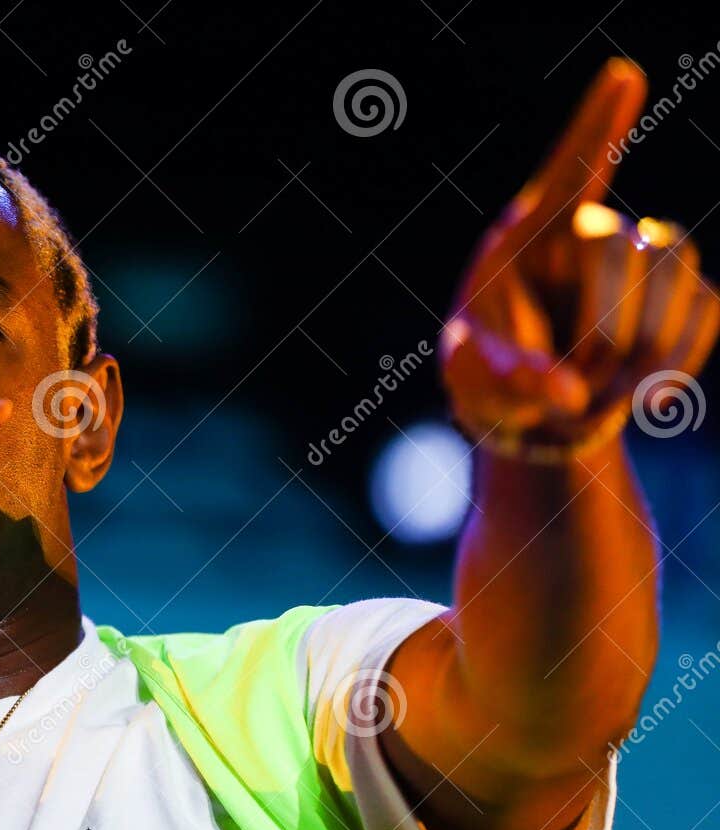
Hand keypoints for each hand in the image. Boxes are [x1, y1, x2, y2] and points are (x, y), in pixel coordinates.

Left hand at [441, 59, 719, 457]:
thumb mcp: (475, 382)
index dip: (597, 126)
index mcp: (525, 240)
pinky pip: (706, 310)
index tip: (622, 76)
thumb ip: (510, 382)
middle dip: (598, 320)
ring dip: (639, 342)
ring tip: (599, 385)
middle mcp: (587, 234)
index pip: (567, 173)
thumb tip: (566, 396)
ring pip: (674, 269)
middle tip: (569, 380)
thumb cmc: (487, 376)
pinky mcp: (680, 298)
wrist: (532, 410)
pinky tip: (645, 394)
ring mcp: (639, 262)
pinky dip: (677, 359)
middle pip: (620, 242)